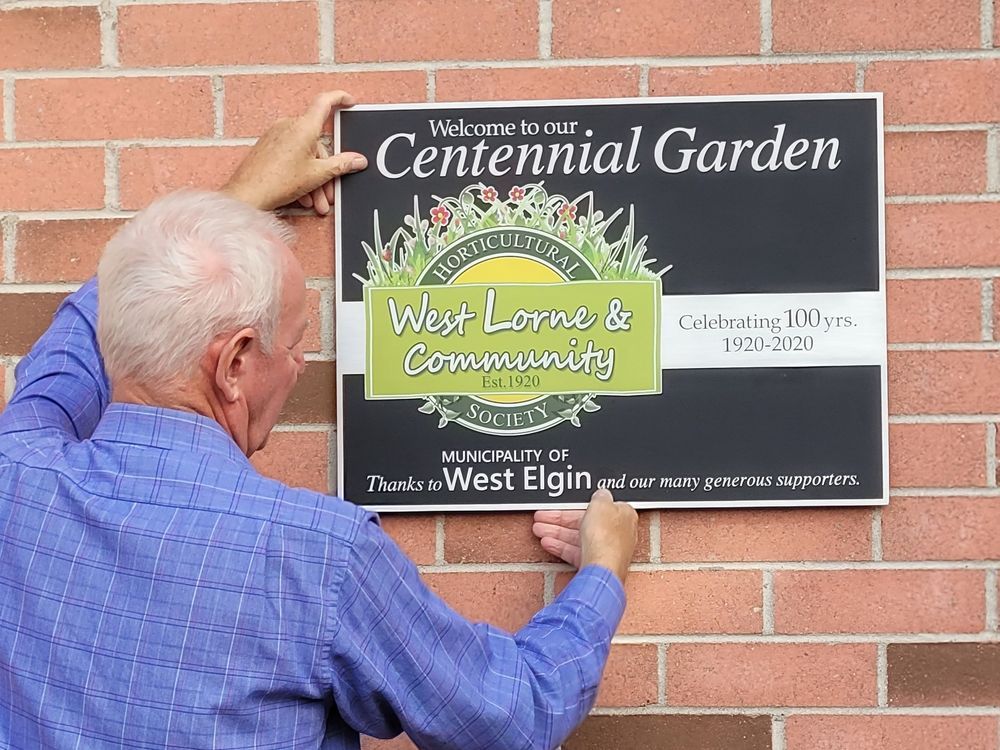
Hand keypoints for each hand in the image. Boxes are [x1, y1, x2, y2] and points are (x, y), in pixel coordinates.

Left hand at [221, 90, 367, 213]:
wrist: (248, 194)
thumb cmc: (277, 182)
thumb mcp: (318, 175)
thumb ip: (342, 164)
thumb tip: (358, 160)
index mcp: (304, 126)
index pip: (325, 102)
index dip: (340, 98)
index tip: (349, 101)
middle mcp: (289, 126)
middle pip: (318, 142)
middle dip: (326, 169)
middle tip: (329, 192)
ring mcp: (277, 135)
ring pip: (305, 153)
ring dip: (314, 179)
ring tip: (315, 201)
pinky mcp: (269, 146)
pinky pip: (292, 156)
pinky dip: (300, 174)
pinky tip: (302, 195)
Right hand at [532, 489, 637, 583]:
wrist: (602, 569)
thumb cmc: (607, 538)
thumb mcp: (601, 504)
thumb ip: (599, 496)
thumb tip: (601, 493)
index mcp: (624, 516)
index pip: (598, 507)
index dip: (577, 505)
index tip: (563, 504)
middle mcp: (617, 534)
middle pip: (584, 523)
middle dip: (560, 519)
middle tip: (542, 517)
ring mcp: (605, 551)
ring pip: (577, 538)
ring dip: (556, 532)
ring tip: (539, 529)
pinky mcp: (595, 564)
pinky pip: (575, 553)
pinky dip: (561, 547)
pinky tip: (548, 542)